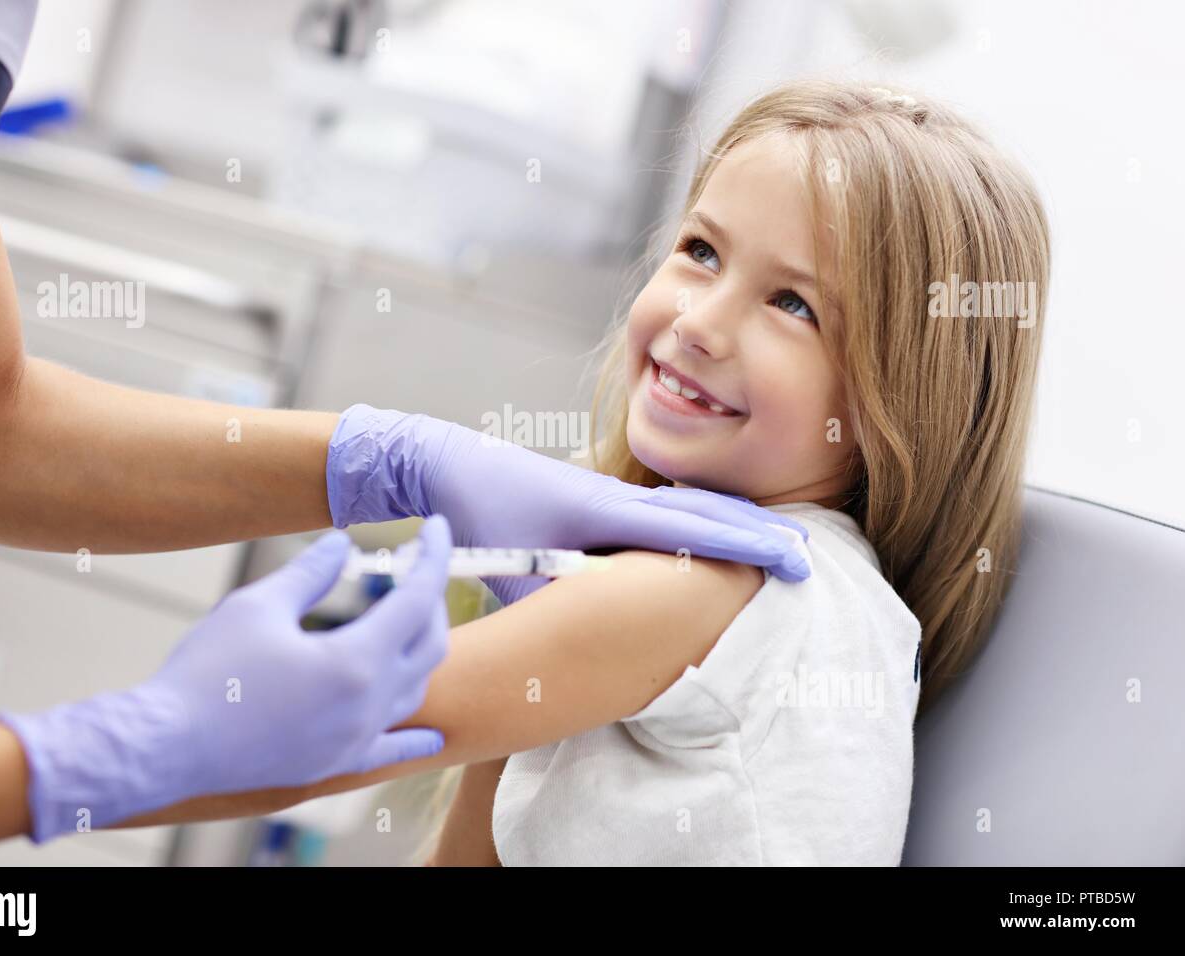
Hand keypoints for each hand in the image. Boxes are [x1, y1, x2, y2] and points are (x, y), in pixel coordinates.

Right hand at [0, 515, 452, 842]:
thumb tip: (342, 543)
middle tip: (411, 565)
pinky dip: (416, 737)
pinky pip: (391, 750)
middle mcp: (368, 705)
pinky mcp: (335, 762)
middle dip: (429, 598)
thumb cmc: (208, 672)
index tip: (437, 529)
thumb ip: (311, 572)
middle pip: (427, 643)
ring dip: (418, 648)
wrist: (167, 746)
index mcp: (357, 662)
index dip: (433, 557)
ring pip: (414, 688)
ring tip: (403, 616)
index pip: (417, 598)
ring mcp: (355, 739)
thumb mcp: (259, 605)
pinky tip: (434, 735)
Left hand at [325, 404, 810, 603]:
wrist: (449, 465)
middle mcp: (615, 498)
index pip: (689, 528)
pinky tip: (714, 529)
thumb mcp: (512, 577)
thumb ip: (556, 610)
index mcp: (601, 512)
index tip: (789, 556)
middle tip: (805, 555)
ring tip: (776, 542)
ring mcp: (610, 494)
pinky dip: (699, 517)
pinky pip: (661, 509)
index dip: (743, 544)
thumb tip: (591, 645)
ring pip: (686, 507)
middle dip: (755, 532)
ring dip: (732, 522)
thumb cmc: (478, 520)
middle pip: (702, 512)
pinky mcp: (599, 497)